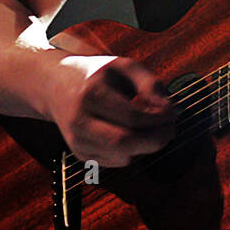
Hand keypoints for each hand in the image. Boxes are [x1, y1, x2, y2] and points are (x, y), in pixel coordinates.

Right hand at [45, 55, 176, 166]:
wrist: (56, 86)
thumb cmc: (98, 75)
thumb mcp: (124, 67)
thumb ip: (150, 84)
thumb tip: (168, 110)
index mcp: (91, 94)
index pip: (131, 117)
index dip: (158, 119)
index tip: (173, 113)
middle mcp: (80, 121)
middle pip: (124, 143)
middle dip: (155, 140)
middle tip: (171, 129)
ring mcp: (77, 141)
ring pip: (122, 157)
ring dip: (145, 147)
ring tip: (152, 129)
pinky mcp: (81, 155)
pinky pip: (116, 162)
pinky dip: (131, 151)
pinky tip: (130, 133)